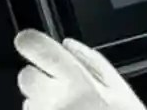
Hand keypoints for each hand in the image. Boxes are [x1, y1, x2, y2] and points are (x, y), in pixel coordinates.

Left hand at [15, 30, 146, 109]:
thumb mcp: (121, 91)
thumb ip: (92, 63)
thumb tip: (67, 44)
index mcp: (76, 83)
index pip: (35, 47)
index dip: (30, 43)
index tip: (30, 43)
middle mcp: (53, 102)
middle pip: (26, 76)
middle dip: (41, 79)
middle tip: (64, 91)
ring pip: (28, 101)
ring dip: (43, 104)